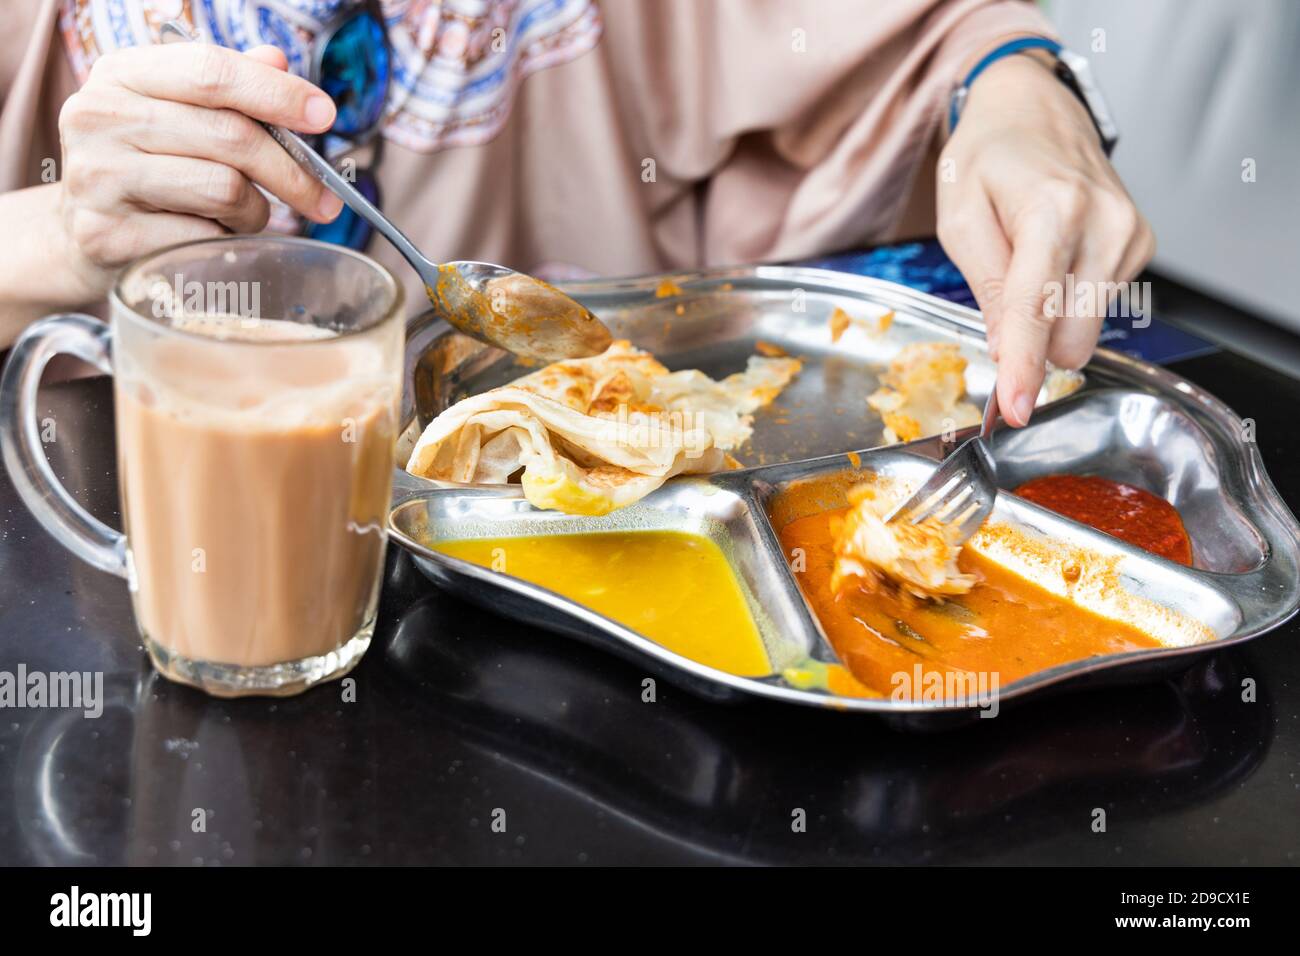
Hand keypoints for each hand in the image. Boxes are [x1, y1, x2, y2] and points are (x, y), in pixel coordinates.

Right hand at [56, 42, 343, 293]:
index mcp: (122, 73)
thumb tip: (277, 61)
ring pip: (224, 189)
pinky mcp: (107, 234)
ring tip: (246, 215)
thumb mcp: (177, 113)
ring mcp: (97, 176)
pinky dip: (224, 241)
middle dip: (292, 172)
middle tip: (325, 199)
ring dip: (255, 212)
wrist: (81, 231)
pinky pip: (203, 236)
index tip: (325, 116)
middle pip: (230, 136)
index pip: (212, 71)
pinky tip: (210, 236)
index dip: (277, 94)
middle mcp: (100, 116)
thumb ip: (227, 86)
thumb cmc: (144, 165)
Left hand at [936, 51, 1153, 425]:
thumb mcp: (960, 217)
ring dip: (1051, 316)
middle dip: (1032, 343)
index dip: (1023, 367)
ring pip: (1087, 329)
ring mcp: (1131, 234)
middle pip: (1072, 336)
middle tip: (1001, 301)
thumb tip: (1006, 350)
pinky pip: (1100, 306)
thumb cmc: (988, 157)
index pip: (1036, 308)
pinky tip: (1056, 255)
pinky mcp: (1142, 244)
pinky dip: (1070, 297)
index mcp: (1051, 211)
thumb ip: (986, 286)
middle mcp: (1104, 223)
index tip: (1016, 409)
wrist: (1032, 108)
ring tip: (1030, 258)